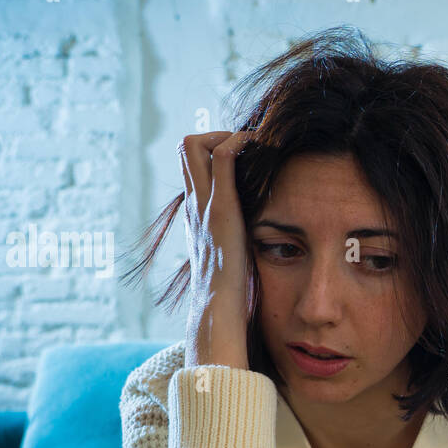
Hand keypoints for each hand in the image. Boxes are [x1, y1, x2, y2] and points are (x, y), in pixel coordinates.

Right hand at [179, 130, 254, 368]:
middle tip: (249, 149)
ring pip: (195, 144)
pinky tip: (261, 151)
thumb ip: (237, 241)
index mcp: (197, 215)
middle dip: (217, 135)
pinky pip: (222, 158)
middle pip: (186, 147)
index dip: (213, 149)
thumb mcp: (232, 257)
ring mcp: (204, 206)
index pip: (192, 165)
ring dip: (226, 135)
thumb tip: (258, 239)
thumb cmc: (231, 293)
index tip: (245, 159)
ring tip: (255, 148)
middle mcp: (194, 205)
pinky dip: (238, 142)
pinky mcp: (221, 210)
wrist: (218, 312)